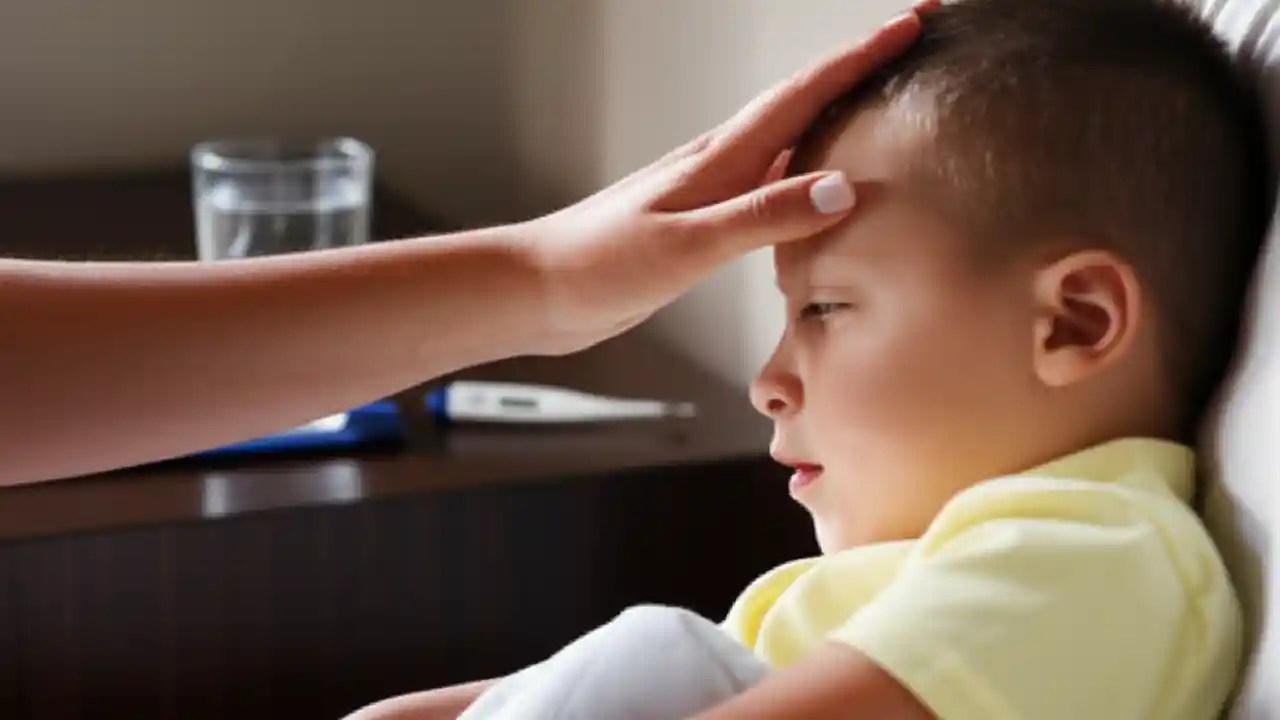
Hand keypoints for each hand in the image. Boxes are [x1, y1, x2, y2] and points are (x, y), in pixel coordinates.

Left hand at [521, 2, 936, 354]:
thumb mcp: (685, 245)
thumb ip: (761, 217)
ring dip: (836, 111)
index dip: (861, 57)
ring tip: (883, 99)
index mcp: (719, 160)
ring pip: (788, 137)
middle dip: (859, 67)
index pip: (805, 93)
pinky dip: (807, 167)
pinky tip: (819, 181)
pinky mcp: (702, 221)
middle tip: (909, 39)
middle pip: (803, 100)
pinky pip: (770, 180)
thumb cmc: (597, 265)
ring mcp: (711, 189)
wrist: (538, 289)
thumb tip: (842, 187)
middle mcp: (719, 163)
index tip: (911, 24)